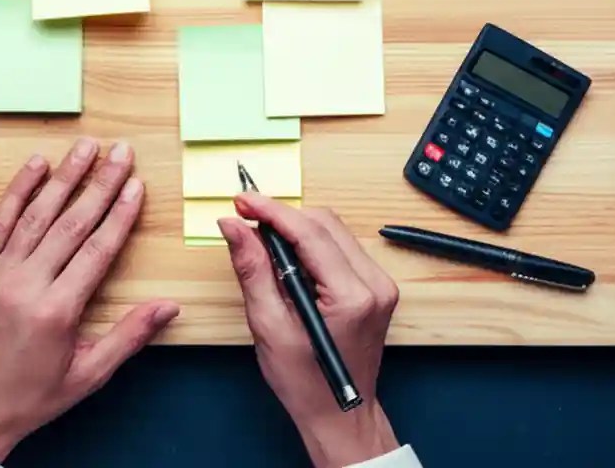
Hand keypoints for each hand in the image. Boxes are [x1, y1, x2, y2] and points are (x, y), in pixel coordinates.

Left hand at [0, 138, 179, 461]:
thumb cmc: (33, 396)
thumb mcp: (89, 374)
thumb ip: (129, 336)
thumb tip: (170, 306)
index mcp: (57, 311)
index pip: (97, 250)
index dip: (120, 214)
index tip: (137, 185)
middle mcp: (25, 286)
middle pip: (70, 223)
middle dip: (99, 183)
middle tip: (121, 153)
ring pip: (36, 215)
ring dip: (64, 177)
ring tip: (86, 148)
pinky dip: (18, 192)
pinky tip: (36, 166)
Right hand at [219, 194, 400, 467]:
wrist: (340, 414)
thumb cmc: (305, 383)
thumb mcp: (269, 326)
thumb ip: (253, 270)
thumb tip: (234, 227)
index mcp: (352, 296)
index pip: (310, 233)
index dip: (272, 211)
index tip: (242, 200)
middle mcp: (375, 284)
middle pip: (325, 224)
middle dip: (282, 218)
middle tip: (245, 223)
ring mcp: (380, 284)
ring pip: (333, 231)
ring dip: (296, 230)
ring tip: (262, 245)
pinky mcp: (376, 286)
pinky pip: (340, 248)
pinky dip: (311, 245)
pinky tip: (288, 261)